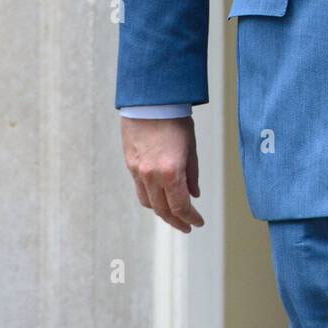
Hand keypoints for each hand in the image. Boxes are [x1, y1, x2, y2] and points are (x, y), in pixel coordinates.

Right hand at [121, 116, 204, 232]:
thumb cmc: (175, 119)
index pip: (180, 206)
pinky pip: (139, 189)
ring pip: (148, 202)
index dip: (190, 218)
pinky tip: (159, 197)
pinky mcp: (130, 164)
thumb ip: (192, 174)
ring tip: (173, 215)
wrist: (150, 100)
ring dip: (161, 212)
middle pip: (162, 210)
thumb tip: (194, 194)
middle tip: (186, 226)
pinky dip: (150, 197)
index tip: (198, 223)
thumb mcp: (191, 147)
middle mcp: (151, 176)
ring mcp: (138, 171)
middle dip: (176, 221)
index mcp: (170, 172)